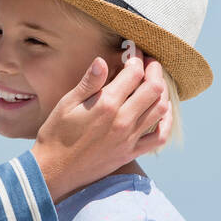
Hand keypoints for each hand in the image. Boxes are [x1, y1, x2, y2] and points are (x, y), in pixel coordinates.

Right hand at [32, 45, 171, 203]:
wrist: (54, 170)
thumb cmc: (56, 134)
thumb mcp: (67, 104)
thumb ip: (88, 83)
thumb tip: (102, 61)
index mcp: (106, 104)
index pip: (134, 73)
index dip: (137, 57)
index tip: (133, 50)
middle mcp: (123, 120)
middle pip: (154, 88)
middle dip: (155, 70)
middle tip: (149, 63)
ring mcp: (129, 138)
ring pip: (161, 110)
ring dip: (162, 92)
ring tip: (154, 83)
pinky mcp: (130, 152)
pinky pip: (159, 137)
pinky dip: (165, 122)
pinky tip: (162, 113)